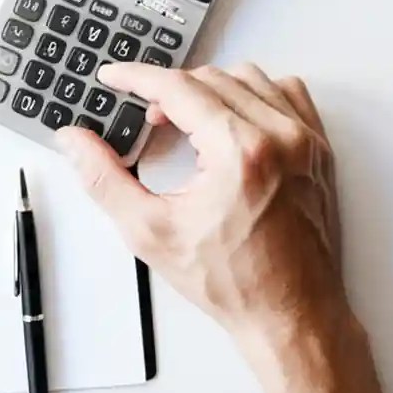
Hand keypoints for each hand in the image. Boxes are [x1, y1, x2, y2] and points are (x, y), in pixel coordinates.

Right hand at [56, 63, 388, 392]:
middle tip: (146, 116)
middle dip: (170, 90)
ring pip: (250, 79)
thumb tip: (75, 142)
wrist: (289, 314)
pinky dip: (256, 95)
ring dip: (210, 89)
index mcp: (238, 152)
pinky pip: (288, 95)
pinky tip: (234, 120)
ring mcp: (304, 142)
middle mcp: (278, 137)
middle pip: (210, 79)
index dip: (137, 78)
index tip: (114, 77)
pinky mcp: (318, 151)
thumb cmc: (233, 281)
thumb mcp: (149, 231)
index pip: (178, 87)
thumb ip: (103, 178)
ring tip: (187, 121)